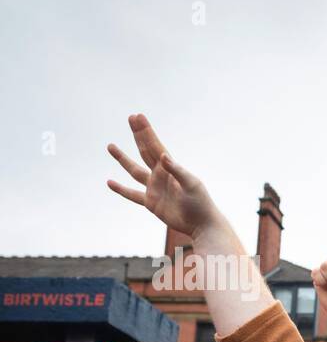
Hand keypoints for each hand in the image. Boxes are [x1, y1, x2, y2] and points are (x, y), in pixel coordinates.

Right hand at [107, 114, 226, 240]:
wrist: (202, 225)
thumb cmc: (201, 204)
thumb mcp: (191, 185)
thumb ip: (177, 170)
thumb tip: (163, 155)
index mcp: (170, 169)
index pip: (155, 146)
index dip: (146, 132)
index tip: (137, 117)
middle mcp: (161, 175)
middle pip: (145, 151)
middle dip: (138, 135)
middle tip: (130, 118)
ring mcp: (154, 189)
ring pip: (134, 171)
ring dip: (122, 159)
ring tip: (110, 146)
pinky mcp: (151, 203)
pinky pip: (132, 195)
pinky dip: (121, 189)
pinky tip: (110, 182)